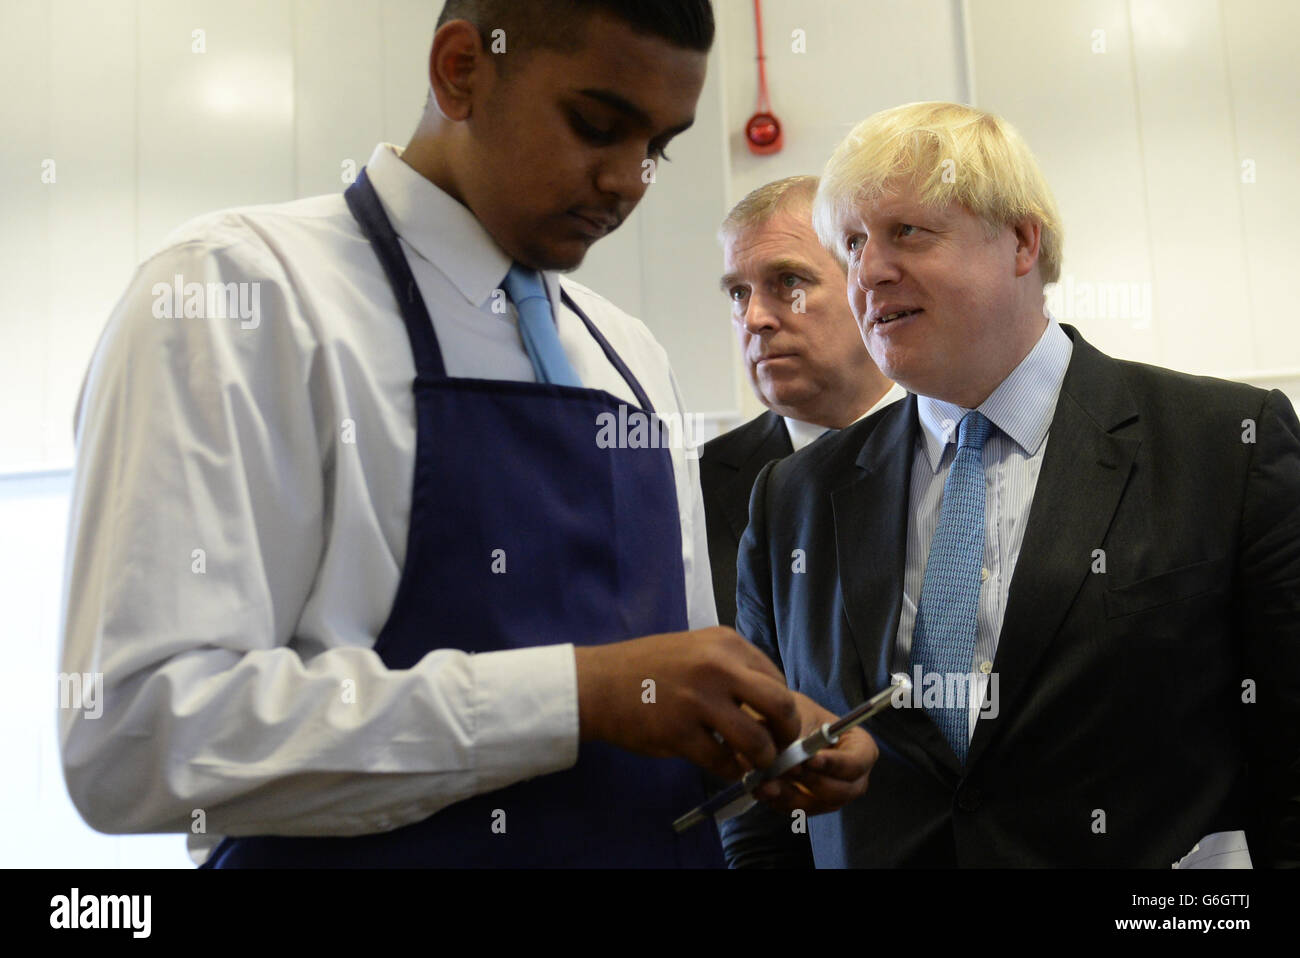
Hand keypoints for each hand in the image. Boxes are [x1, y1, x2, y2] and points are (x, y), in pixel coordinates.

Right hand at [574, 627, 801, 780]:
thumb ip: (732, 670)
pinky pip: (723, 761)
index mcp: (726, 643)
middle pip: (781, 706)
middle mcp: (718, 667)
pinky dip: (730, 771)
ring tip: (754, 764)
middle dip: (787, 734)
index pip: (777, 679)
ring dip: (762, 760)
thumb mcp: (696, 650)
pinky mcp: (680, 732)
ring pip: (756, 741)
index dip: (783, 709)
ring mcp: (699, 700)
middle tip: (778, 748)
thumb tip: (770, 707)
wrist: (598, 683)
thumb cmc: (648, 667)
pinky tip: (723, 767)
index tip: (776, 726)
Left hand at [751, 691, 876, 815]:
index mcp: (860, 747)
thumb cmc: (794, 714)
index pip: (858, 762)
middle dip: (812, 781)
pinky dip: (778, 800)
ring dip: (792, 794)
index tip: (810, 760)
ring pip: (817, 804)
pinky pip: (797, 811)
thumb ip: (793, 730)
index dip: (835, 764)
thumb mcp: (795, 713)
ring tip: (770, 779)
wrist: (776, 725)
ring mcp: (832, 794)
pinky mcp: (809, 804)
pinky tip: (762, 787)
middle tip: (788, 768)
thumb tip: (783, 750)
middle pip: (841, 791)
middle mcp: (852, 776)